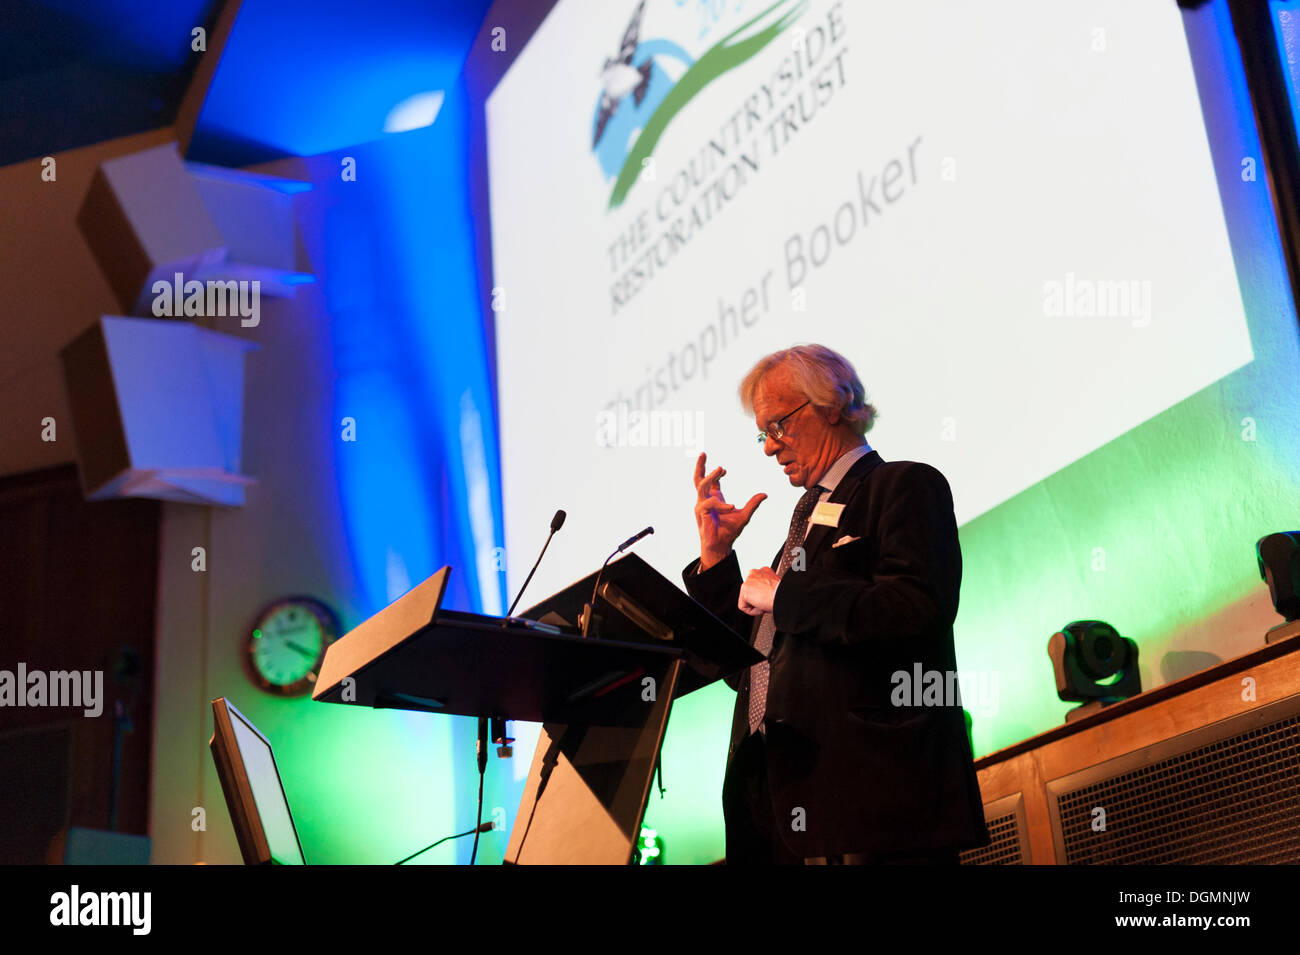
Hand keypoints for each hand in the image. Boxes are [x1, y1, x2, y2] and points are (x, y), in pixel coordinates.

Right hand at [693, 452, 765, 569]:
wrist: (721, 546)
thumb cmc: (729, 532)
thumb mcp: (744, 515)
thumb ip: (753, 504)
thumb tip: (765, 494)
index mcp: (714, 498)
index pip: (711, 481)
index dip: (716, 473)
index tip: (725, 470)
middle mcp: (706, 500)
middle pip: (698, 479)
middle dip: (700, 465)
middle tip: (703, 453)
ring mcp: (701, 506)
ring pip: (701, 486)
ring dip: (710, 476)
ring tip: (721, 468)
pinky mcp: (701, 513)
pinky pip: (710, 503)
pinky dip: (722, 504)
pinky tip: (732, 507)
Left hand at [738, 567, 779, 615]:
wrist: (783, 596)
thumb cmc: (783, 594)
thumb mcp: (776, 587)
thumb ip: (767, 587)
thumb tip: (766, 594)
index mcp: (764, 571)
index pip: (757, 584)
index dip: (762, 594)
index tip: (767, 598)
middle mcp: (754, 573)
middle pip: (750, 592)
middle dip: (757, 599)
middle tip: (766, 602)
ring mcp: (748, 580)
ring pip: (746, 599)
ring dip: (756, 605)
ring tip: (765, 603)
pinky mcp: (744, 589)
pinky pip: (744, 606)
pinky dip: (753, 611)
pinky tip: (761, 607)